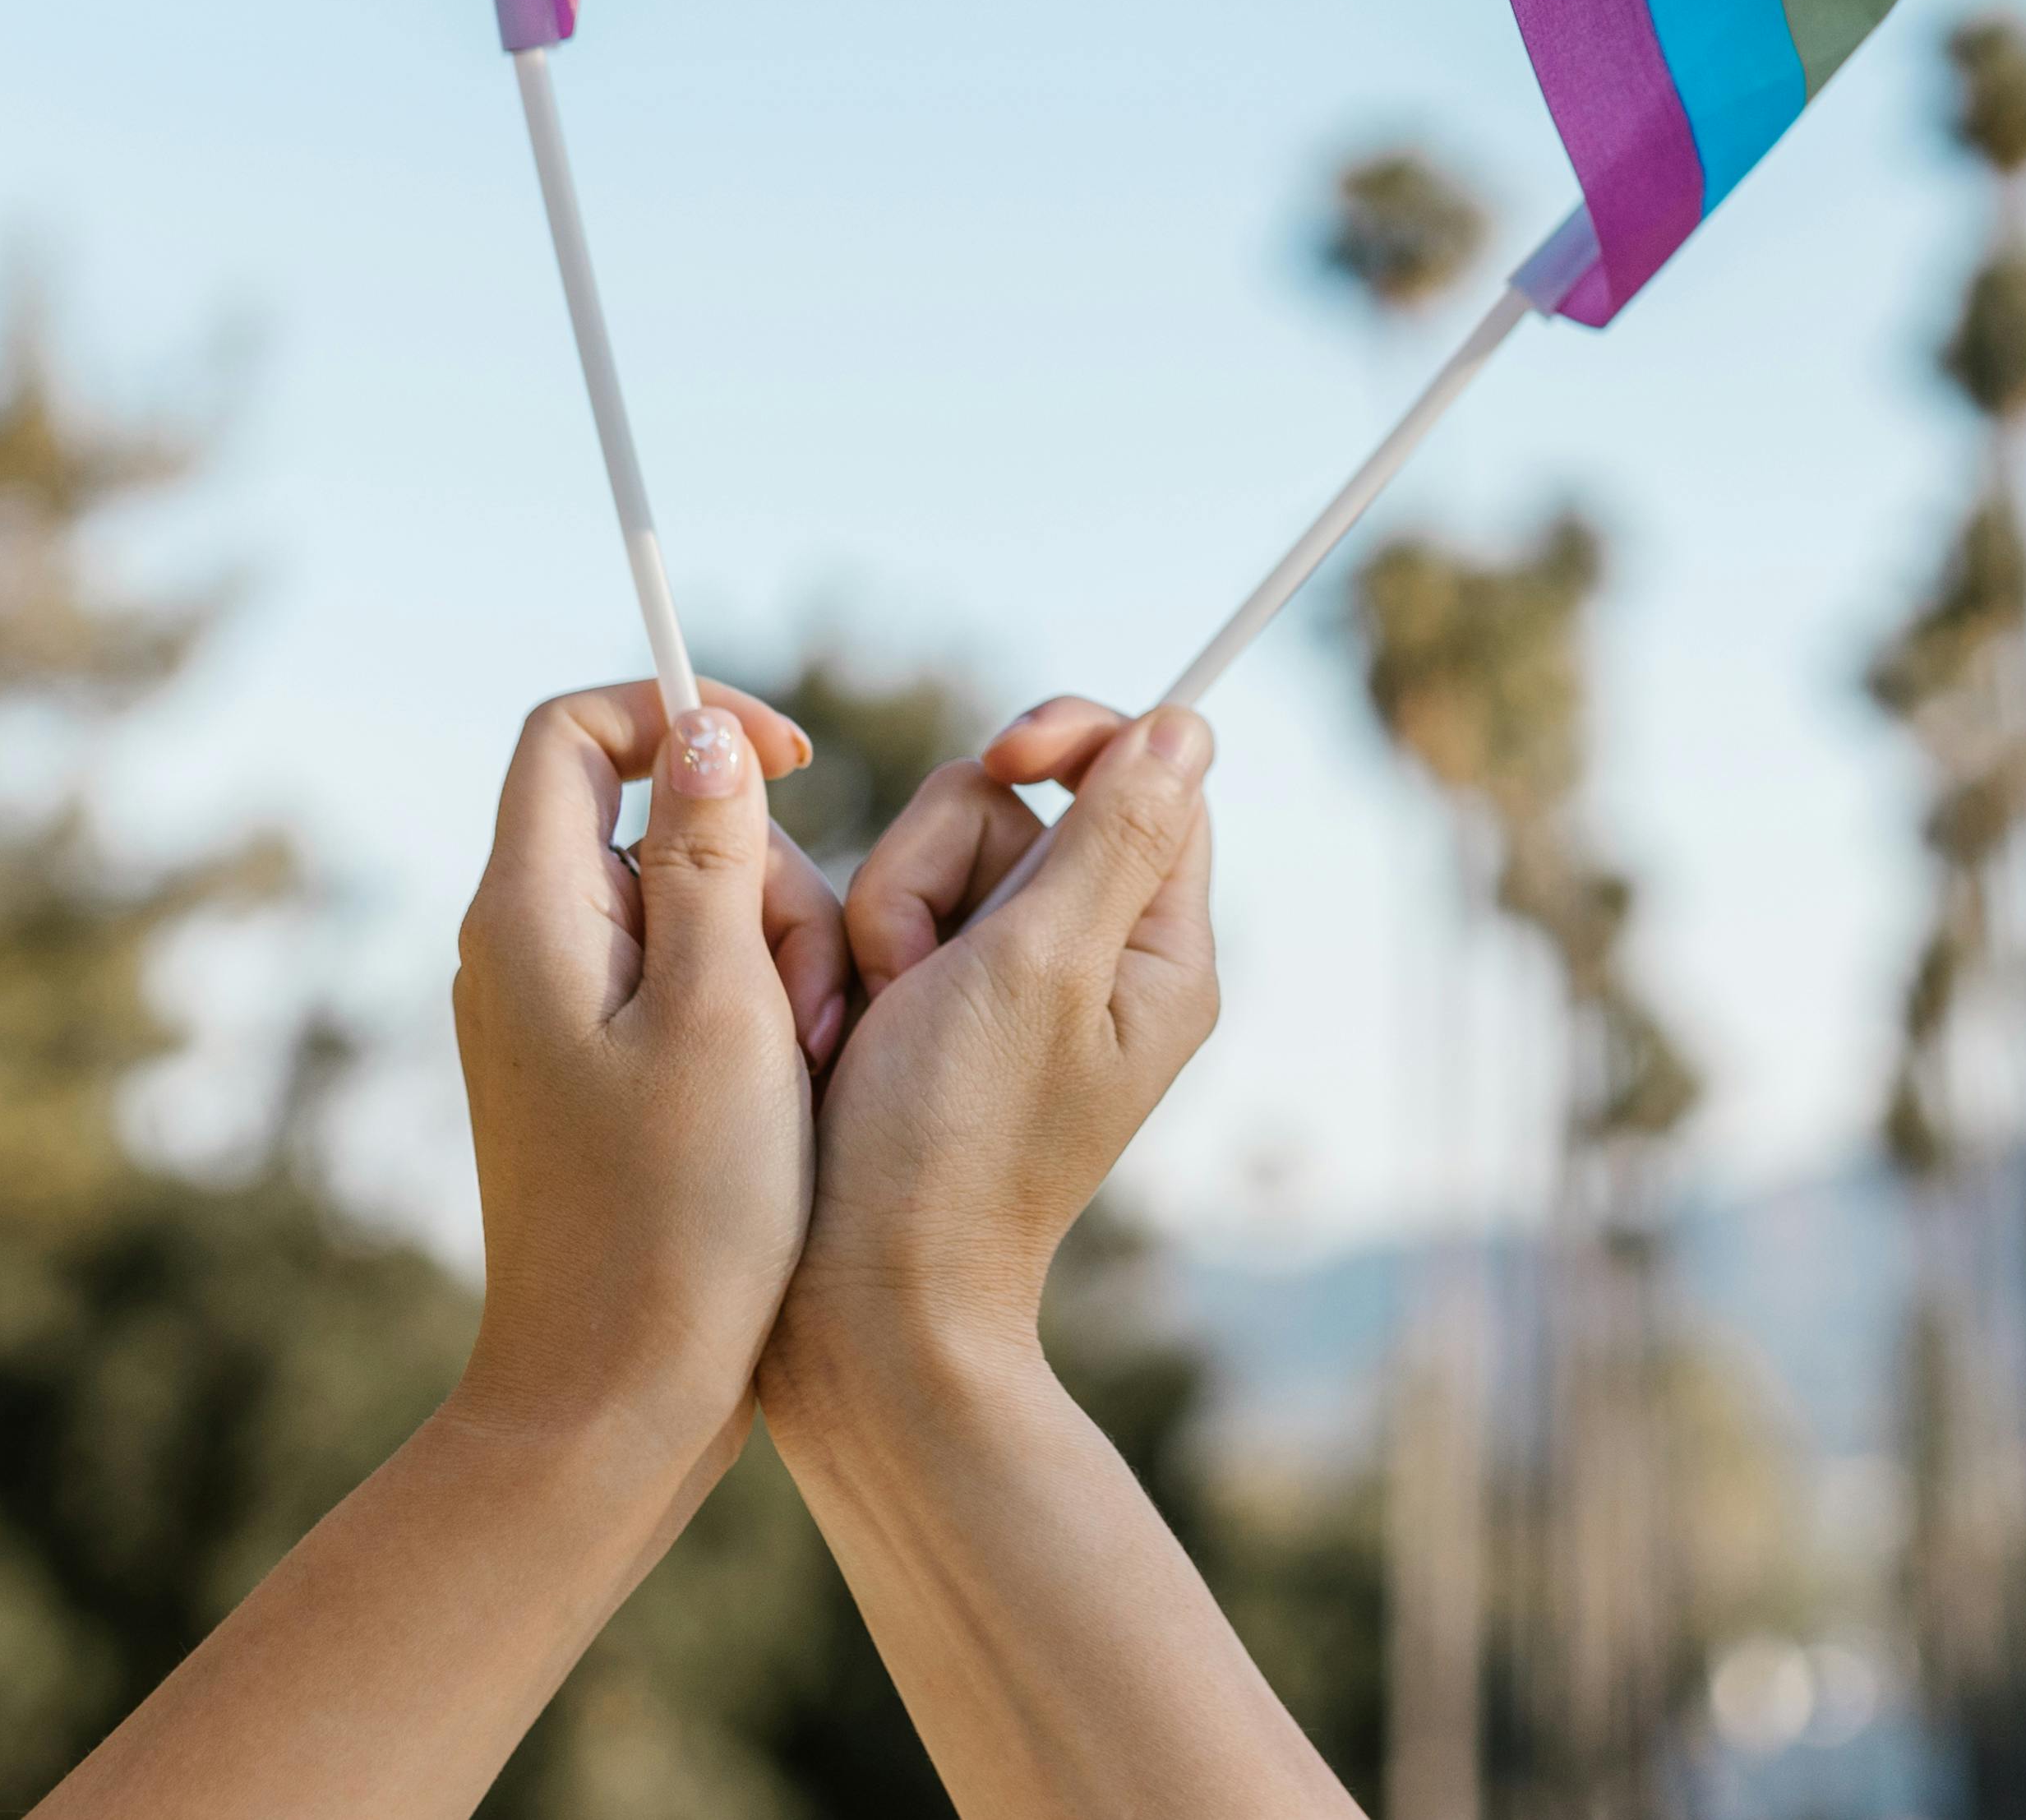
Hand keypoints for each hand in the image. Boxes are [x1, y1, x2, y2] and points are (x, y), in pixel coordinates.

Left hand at [448, 679, 852, 1463]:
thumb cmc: (676, 1219)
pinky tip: (796, 1097)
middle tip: (821, 991)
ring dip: (781, 959)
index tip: (794, 764)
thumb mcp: (722, 1015)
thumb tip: (700, 735)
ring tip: (814, 1065)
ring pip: (699, 910)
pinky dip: (759, 1019)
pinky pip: (694, 990)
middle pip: (665, 825)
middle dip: (768, 878)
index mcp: (532, 916)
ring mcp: (561, 1017)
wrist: (613, 1401)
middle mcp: (527, 951)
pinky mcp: (600, 1075)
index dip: (684, 715)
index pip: (577, 733)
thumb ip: (714, 859)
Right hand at [773, 699, 1218, 1383]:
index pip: (1146, 781)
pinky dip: (852, 954)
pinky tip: (841, 1029)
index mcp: (1153, 954)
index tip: (1008, 757)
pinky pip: (885, 916)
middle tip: (919, 972)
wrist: (855, 1299)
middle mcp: (1090, 961)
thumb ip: (1112, 837)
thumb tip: (1184, 726)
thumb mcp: (1040, 970)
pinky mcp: (925, 1009)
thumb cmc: (952, 1144)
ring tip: (872, 1013)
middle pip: (1017, 809)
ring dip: (886, 914)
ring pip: (934, 855)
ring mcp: (1003, 986)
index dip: (1072, 742)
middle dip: (941, 861)